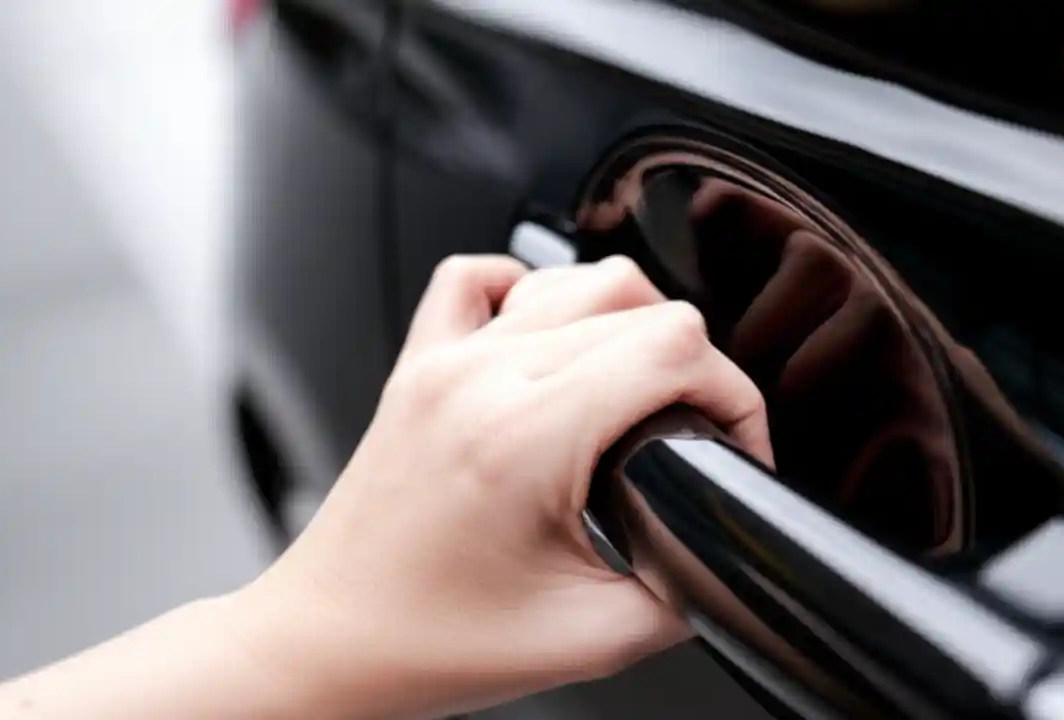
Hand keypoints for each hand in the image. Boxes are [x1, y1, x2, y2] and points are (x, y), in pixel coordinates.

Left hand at [229, 255, 772, 717]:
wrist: (330, 639)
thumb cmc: (429, 642)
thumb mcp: (590, 639)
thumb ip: (682, 592)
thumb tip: (723, 553)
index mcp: (527, 436)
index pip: (674, 347)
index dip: (734, 394)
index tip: (734, 443)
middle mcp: (484, 378)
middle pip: (638, 302)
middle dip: (694, 367)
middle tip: (692, 432)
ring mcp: (446, 361)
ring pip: (575, 276)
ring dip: (628, 322)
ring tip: (634, 391)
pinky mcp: (420, 362)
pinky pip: (484, 277)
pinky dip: (535, 292)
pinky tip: (550, 342)